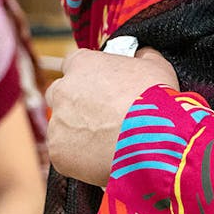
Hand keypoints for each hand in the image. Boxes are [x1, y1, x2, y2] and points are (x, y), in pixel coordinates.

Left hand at [43, 47, 177, 186]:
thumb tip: (140, 54)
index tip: (100, 89)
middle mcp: (64, 90)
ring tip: (104, 143)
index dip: (88, 77)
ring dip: (76, 132)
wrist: (153, 141)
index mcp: (83, 64)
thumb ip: (143, 56)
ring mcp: (58, 121)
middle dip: (74, 104)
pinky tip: (100, 159)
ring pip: (61, 126)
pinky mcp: (58, 151)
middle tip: (100, 117)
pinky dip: (78, 158)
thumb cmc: (156, 100)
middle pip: (60, 94)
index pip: (73, 64)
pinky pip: (64, 154)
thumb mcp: (156, 66)